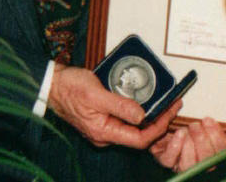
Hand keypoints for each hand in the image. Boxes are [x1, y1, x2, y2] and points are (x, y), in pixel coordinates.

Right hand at [48, 64, 179, 147]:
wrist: (52, 85)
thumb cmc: (70, 88)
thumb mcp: (96, 94)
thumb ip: (119, 105)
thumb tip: (142, 116)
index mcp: (104, 132)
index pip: (139, 139)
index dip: (159, 127)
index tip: (171, 111)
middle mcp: (105, 134)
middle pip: (139, 135)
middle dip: (159, 121)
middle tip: (173, 104)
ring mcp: (103, 126)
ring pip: (132, 127)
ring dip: (150, 116)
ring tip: (164, 102)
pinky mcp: (102, 117)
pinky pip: (124, 119)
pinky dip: (138, 111)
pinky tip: (146, 100)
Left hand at [150, 117, 225, 172]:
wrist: (166, 129)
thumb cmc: (187, 127)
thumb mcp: (201, 124)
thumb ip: (209, 124)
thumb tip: (210, 119)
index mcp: (211, 155)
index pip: (222, 152)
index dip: (217, 137)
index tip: (208, 121)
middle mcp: (198, 165)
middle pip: (206, 160)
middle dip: (201, 139)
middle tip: (195, 125)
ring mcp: (181, 166)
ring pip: (189, 164)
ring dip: (189, 143)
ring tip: (186, 129)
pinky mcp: (166, 162)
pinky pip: (170, 160)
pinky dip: (175, 145)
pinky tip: (179, 134)